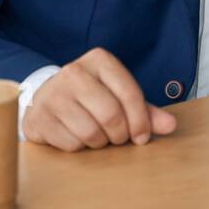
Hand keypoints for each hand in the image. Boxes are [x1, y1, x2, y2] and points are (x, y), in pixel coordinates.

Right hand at [22, 48, 176, 151]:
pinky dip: (80, 147)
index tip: (142, 136)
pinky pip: (71, 144)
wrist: (46, 96)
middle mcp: (73, 72)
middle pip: (110, 115)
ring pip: (90, 132)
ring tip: (98, 136)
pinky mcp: (38, 117)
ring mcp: (52, 94)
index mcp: (99, 60)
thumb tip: (171, 125)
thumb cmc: (91, 97)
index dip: (141, 121)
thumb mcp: (119, 95)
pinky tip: (77, 137)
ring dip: (100, 142)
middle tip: (119, 138)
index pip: (129, 93)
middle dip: (120, 135)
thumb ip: (145, 110)